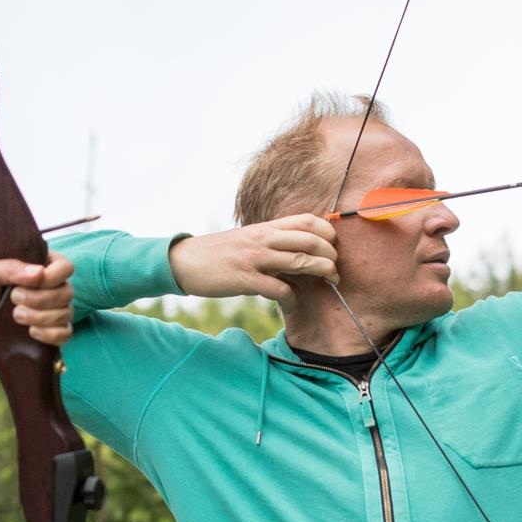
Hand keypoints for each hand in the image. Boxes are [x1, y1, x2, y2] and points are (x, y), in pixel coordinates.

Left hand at [0, 252, 75, 361]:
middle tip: (14, 299)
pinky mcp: (57, 331)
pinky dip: (48, 334)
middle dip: (38, 299)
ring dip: (39, 317)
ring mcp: (59, 310)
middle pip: (66, 292)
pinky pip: (65, 333)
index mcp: (45, 266)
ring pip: (65, 314)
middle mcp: (57, 287)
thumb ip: (9, 266)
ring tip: (16, 315)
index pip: (65, 267)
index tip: (29, 283)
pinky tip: (31, 332)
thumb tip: (38, 273)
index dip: (51, 276)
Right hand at [167, 214, 337, 305]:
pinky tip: (293, 300)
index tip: (333, 247)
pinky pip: (278, 288)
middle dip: (331, 255)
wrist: (185, 261)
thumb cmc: (220, 253)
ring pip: (300, 261)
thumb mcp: (249, 238)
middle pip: (310, 240)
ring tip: (331, 282)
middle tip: (336, 270)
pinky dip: (292, 296)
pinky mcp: (245, 280)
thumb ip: (273, 241)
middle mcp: (263, 239)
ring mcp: (254, 259)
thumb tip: (300, 250)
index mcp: (265, 227)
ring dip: (322, 272)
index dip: (328, 232)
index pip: (307, 220)